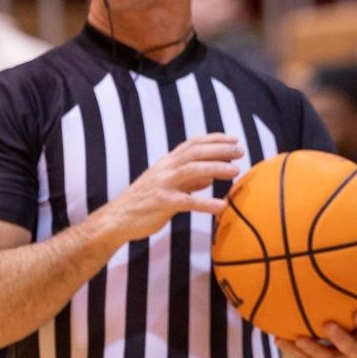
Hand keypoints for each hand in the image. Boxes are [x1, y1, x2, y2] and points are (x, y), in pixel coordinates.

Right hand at [92, 133, 241, 243]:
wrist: (116, 219)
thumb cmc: (143, 202)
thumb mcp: (166, 186)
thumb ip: (188, 182)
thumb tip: (209, 179)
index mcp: (167, 163)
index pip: (192, 144)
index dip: (213, 139)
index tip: (233, 138)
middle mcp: (165, 169)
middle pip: (195, 153)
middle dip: (219, 150)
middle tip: (240, 151)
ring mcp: (163, 185)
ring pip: (192, 170)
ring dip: (216, 168)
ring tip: (235, 170)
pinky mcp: (162, 203)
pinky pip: (187, 202)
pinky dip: (206, 203)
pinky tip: (222, 205)